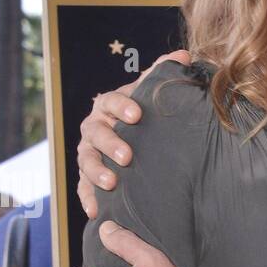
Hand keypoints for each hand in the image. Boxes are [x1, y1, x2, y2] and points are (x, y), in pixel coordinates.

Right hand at [76, 48, 191, 218]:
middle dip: (109, 144)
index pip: (110, 101)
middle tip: (126, 156)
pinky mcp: (87, 176)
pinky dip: (87, 197)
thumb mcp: (152, 95)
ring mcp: (88, 152)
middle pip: (95, 133)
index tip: (136, 115)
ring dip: (96, 171)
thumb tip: (184, 56)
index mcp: (109, 105)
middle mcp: (94, 127)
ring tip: (112, 183)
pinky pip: (82, 187)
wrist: (133, 139)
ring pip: (85, 160)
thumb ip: (163, 75)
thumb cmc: (144, 116)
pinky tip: (95, 211)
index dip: (121, 107)